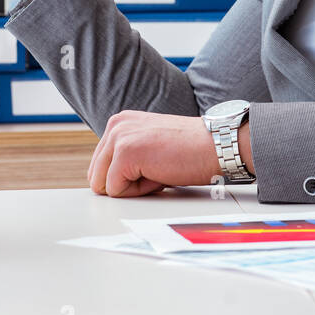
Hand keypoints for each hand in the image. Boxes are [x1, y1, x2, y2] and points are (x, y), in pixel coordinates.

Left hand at [87, 111, 224, 196]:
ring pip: (104, 185)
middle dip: (125, 184)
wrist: (217, 146)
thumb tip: (106, 185)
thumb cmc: (190, 151)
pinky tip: (161, 173)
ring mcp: (119, 137)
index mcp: (119, 123)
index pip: (99, 166)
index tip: (153, 165)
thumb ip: (125, 159)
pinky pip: (116, 191)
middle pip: (97, 176)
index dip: (126, 178)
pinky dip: (140, 191)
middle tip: (156, 170)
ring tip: (159, 170)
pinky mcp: (125, 153)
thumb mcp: (150, 147)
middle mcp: (115, 125)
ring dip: (132, 188)